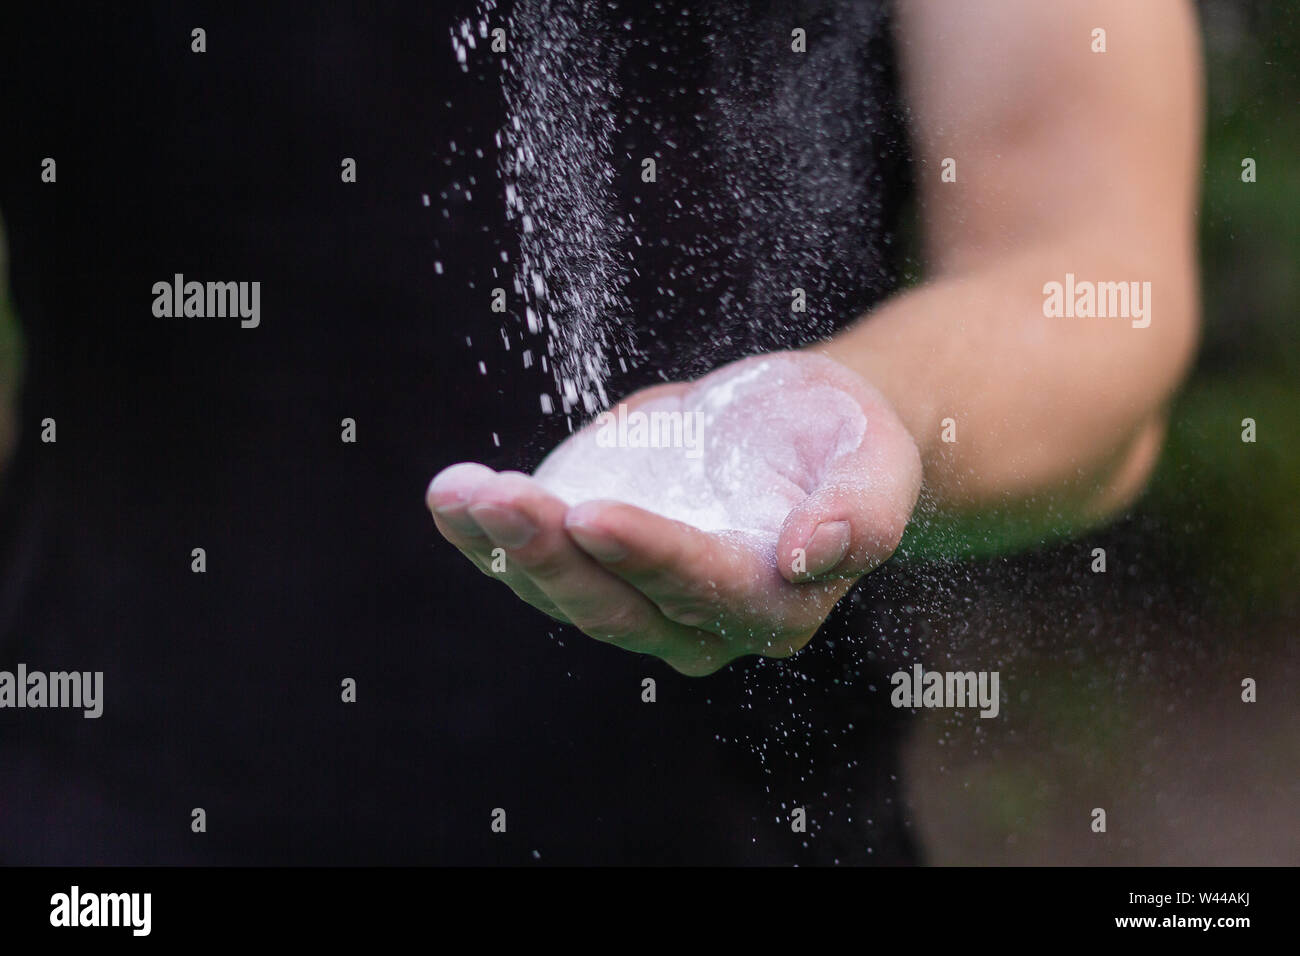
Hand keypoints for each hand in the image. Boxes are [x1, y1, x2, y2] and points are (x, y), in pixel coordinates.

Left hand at [426, 351, 920, 674]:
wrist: (797, 431)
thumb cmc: (842, 440)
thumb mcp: (876, 458)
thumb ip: (861, 511)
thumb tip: (812, 553)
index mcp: (775, 604)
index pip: (705, 587)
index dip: (649, 554)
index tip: (590, 513)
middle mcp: (702, 625)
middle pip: (618, 606)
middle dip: (551, 554)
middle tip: (495, 497)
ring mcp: (643, 605)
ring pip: (565, 596)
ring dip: (504, 548)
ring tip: (457, 492)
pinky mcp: (599, 571)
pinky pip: (536, 569)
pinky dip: (486, 538)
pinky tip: (451, 500)